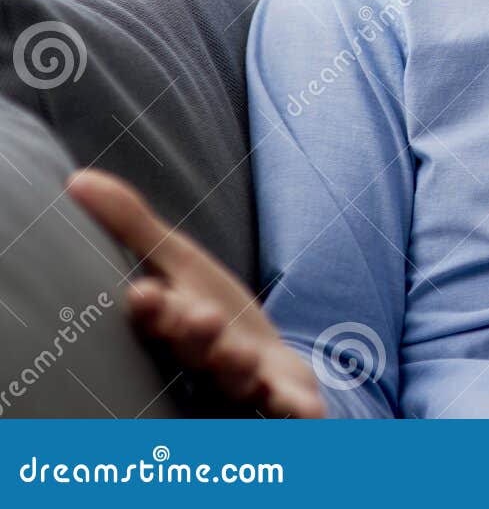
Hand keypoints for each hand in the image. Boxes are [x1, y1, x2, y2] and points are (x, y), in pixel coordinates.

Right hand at [66, 168, 323, 417]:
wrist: (267, 370)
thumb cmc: (211, 313)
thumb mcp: (178, 262)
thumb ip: (134, 227)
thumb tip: (78, 180)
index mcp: (174, 326)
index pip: (157, 318)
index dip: (153, 308)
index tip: (145, 292)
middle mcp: (205, 361)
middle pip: (194, 351)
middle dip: (194, 336)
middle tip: (200, 318)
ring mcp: (244, 385)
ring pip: (235, 383)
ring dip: (236, 370)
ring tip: (240, 356)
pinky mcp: (284, 403)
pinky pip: (289, 413)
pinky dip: (295, 414)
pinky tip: (305, 413)